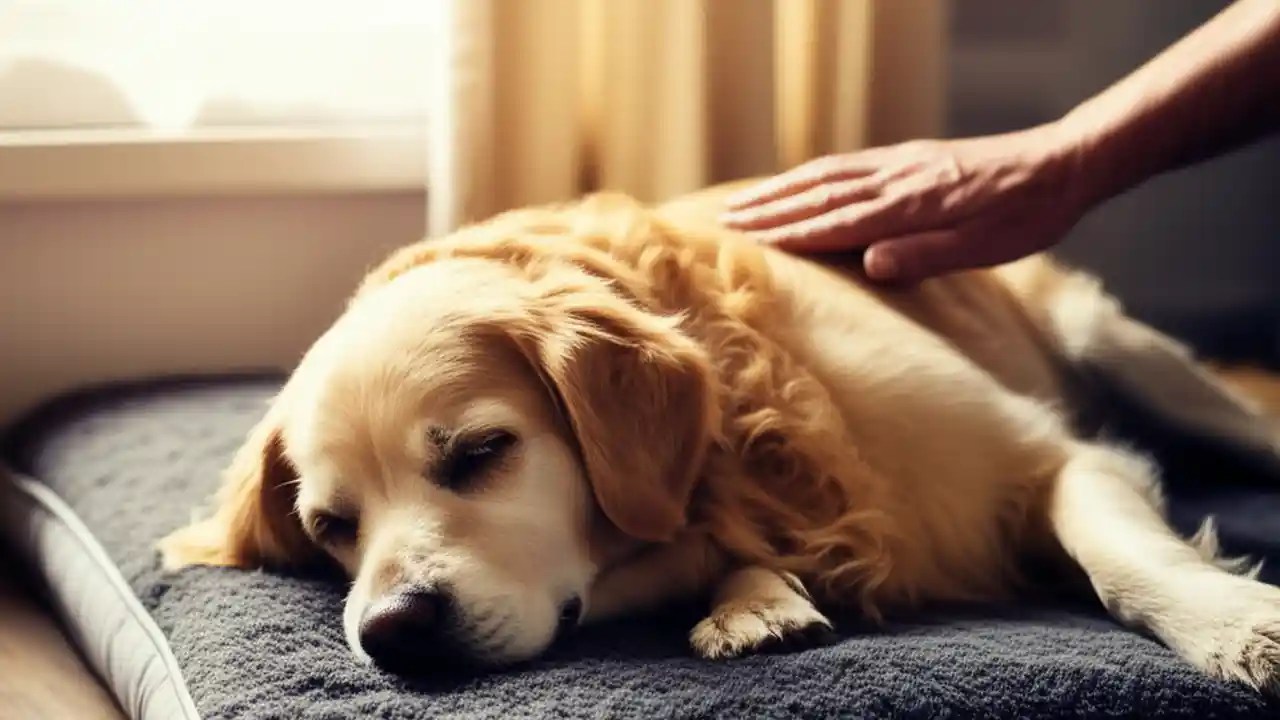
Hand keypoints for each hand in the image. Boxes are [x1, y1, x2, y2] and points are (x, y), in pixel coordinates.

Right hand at [720, 125, 1087, 282]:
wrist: (1060, 165)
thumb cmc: (1025, 216)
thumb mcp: (984, 247)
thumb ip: (925, 254)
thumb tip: (870, 263)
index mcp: (911, 205)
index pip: (836, 221)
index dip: (789, 233)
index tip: (746, 243)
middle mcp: (896, 178)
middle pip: (818, 193)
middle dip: (768, 209)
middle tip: (723, 222)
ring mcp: (899, 163)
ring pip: (826, 175)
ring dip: (780, 189)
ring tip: (742, 202)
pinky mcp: (908, 157)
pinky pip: (845, 164)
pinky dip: (809, 175)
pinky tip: (797, 183)